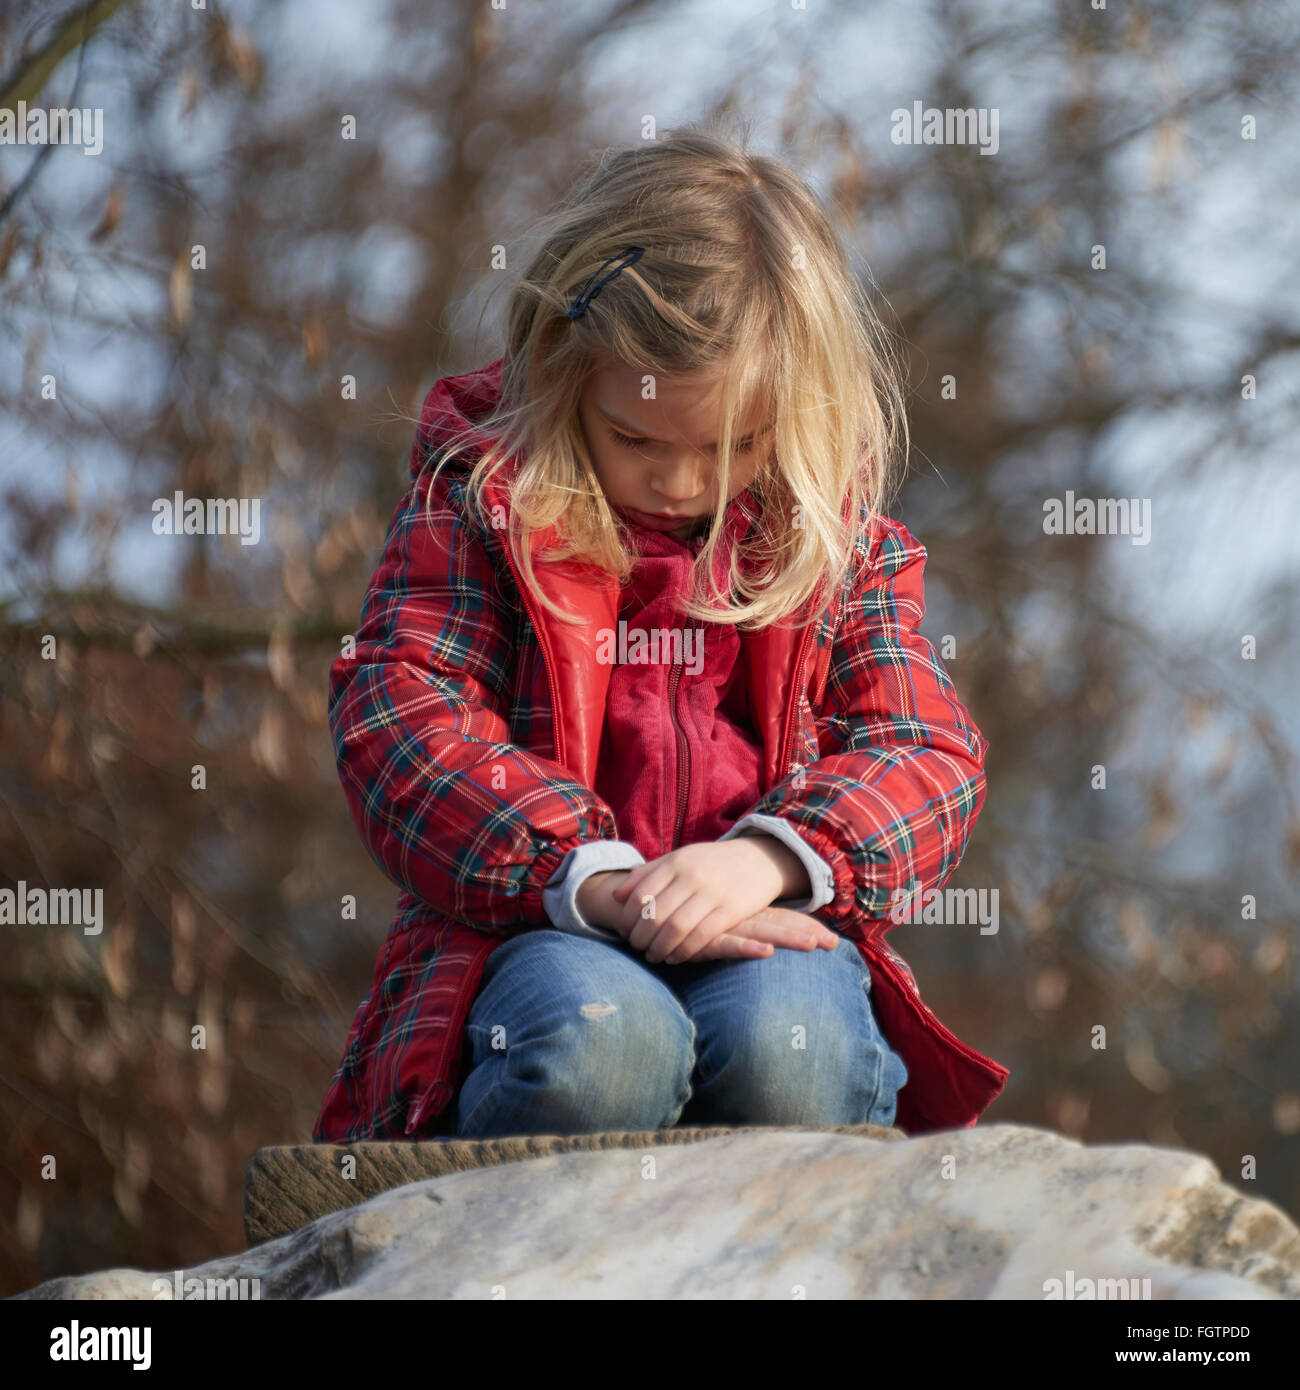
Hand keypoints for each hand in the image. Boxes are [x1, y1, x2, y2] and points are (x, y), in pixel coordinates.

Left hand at [600, 838, 811, 963]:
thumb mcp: (679, 859)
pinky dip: (684, 951)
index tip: (623, 930)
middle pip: (655, 914)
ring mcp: (713, 892)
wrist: (759, 860)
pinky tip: (676, 958)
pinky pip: (702, 936)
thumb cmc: (712, 863)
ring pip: (675, 928)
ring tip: (653, 956)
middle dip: (640, 936)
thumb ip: (647, 874)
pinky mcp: (732, 910)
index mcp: (676, 862)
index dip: (628, 916)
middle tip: (636, 947)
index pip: (640, 893)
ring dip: (659, 948)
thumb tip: (616, 895)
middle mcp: (692, 876)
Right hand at [682, 906, 840, 961]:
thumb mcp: (711, 922)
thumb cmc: (681, 916)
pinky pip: (727, 944)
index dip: (806, 927)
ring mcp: (721, 925)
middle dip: (806, 934)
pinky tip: (765, 951)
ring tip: (813, 944)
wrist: (641, 908)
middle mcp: (736, 917)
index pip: (780, 918)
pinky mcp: (703, 938)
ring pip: (759, 932)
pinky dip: (747, 948)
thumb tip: (761, 938)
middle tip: (834, 945)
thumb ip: (733, 928)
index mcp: (742, 913)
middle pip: (778, 924)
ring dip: (786, 937)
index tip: (834, 942)